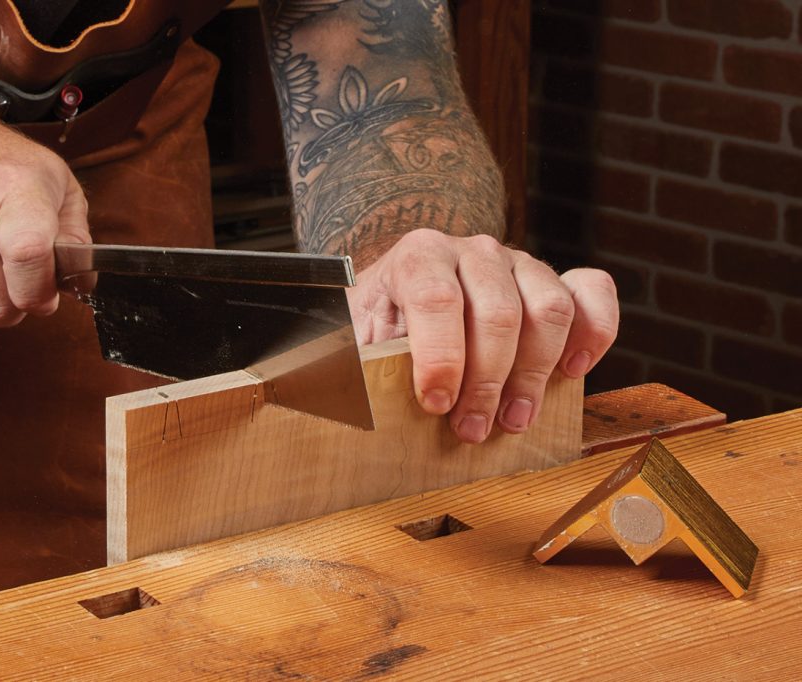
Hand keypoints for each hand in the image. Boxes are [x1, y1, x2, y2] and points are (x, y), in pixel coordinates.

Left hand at [347, 229, 618, 442]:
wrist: (406, 296)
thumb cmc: (382, 327)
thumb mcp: (353, 338)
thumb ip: (350, 358)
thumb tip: (325, 394)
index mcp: (419, 255)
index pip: (436, 299)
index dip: (440, 356)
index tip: (435, 403)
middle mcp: (473, 250)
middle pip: (497, 312)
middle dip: (487, 381)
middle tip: (472, 430)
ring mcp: (519, 263)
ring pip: (548, 309)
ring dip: (535, 373)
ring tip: (515, 418)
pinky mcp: (554, 281)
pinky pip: (592, 292)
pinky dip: (595, 332)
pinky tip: (574, 370)